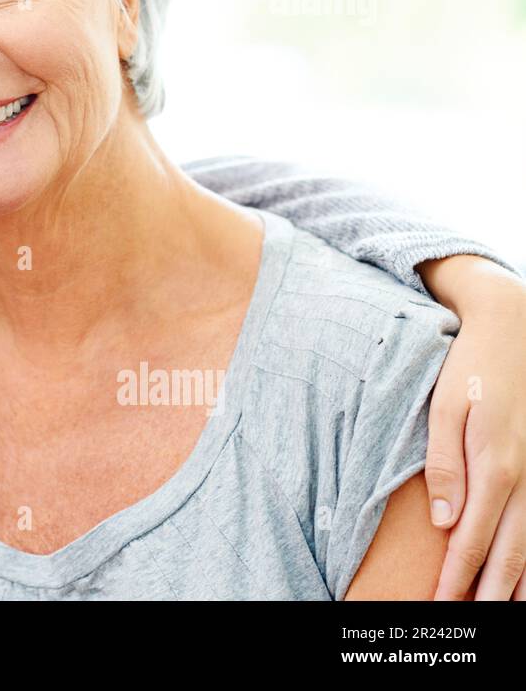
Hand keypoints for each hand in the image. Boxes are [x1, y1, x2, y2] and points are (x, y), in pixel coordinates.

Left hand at [417, 255, 525, 599]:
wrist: (514, 331)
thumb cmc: (471, 369)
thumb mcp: (445, 409)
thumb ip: (444, 466)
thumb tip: (447, 522)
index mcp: (496, 467)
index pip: (473, 541)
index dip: (455, 579)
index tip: (439, 606)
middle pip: (510, 555)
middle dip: (486, 595)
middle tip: (466, 625)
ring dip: (518, 586)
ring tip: (498, 614)